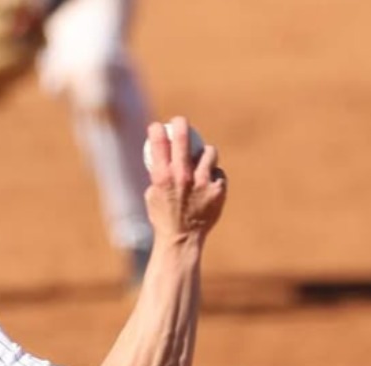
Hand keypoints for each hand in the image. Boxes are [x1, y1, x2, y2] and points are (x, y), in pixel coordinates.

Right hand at [143, 117, 227, 240]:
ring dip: (205, 154)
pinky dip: (214, 177)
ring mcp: (202, 182)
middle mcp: (182, 177)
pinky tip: (209, 186)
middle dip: (180, 125)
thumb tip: (161, 157)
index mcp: (162, 178)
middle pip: (183, 140)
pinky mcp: (218, 189)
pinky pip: (218, 173)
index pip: (159, 144)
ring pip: (209, 153)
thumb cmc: (163, 217)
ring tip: (203, 159)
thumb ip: (158, 176)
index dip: (157, 131)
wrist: (182, 238)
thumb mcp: (152, 196)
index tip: (158, 126)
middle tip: (180, 122)